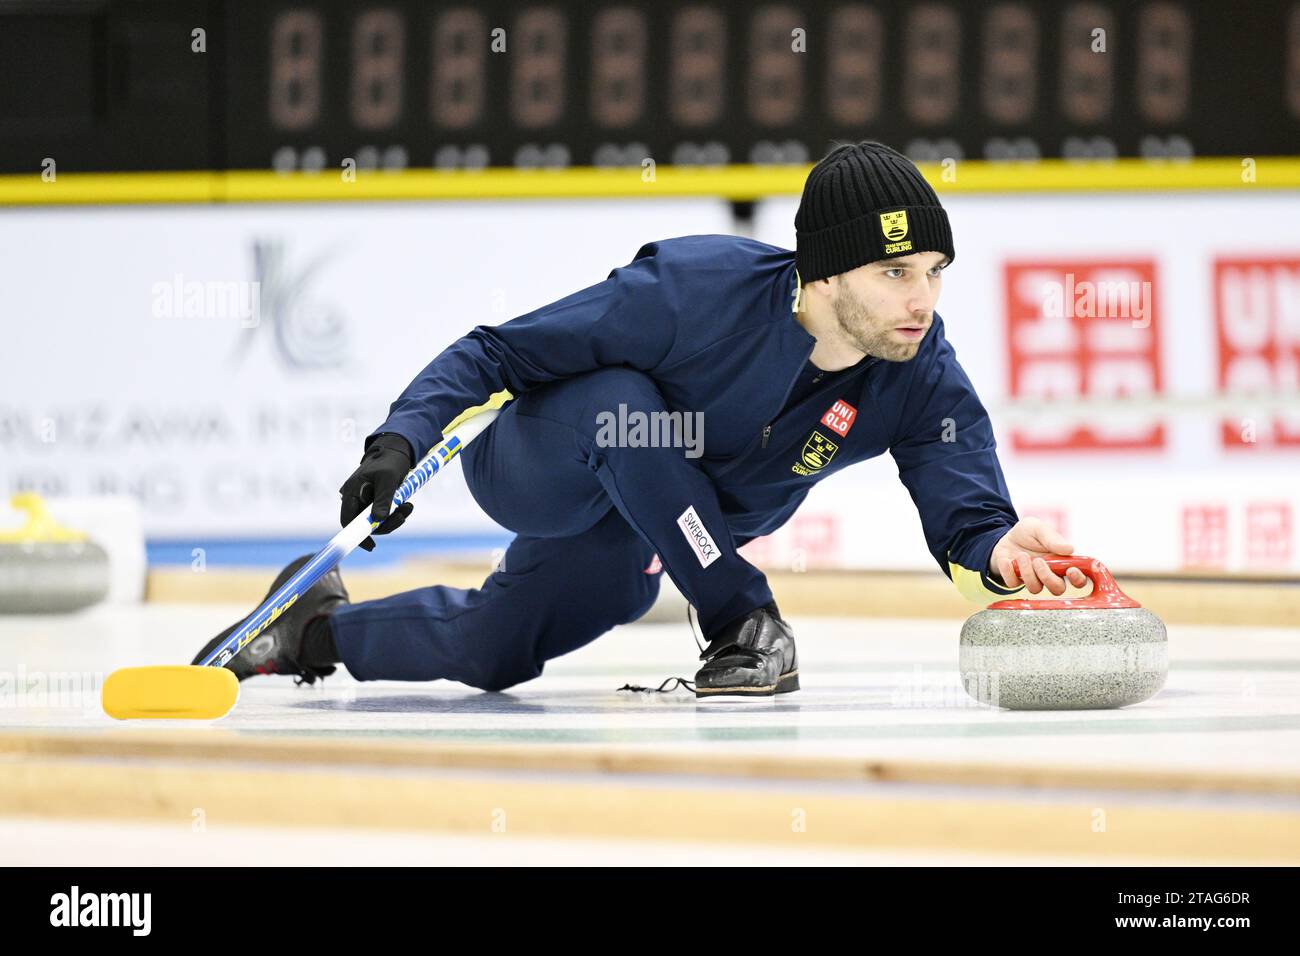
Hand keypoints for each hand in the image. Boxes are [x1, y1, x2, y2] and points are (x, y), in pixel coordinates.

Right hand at [339, 433, 414, 551]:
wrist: (397, 450)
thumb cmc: (390, 461)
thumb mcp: (388, 479)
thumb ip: (383, 499)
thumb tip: (378, 520)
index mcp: (352, 491)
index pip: (347, 520)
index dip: (356, 536)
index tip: (371, 546)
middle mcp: (356, 498)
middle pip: (365, 524)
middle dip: (385, 524)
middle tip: (402, 516)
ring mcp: (367, 500)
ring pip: (377, 521)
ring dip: (394, 518)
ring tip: (409, 506)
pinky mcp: (377, 501)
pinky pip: (385, 514)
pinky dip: (397, 513)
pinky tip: (407, 504)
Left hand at [989, 517, 1088, 595]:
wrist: (1004, 535)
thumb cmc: (1027, 533)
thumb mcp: (1039, 528)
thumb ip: (1053, 539)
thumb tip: (1069, 549)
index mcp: (1062, 562)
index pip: (1078, 579)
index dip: (1078, 579)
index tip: (1071, 570)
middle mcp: (1050, 574)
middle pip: (1058, 590)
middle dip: (1048, 578)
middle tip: (1038, 561)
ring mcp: (1032, 579)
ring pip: (1035, 589)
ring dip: (1028, 573)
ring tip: (1021, 555)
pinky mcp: (1015, 580)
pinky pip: (1013, 584)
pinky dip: (1009, 571)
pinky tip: (1006, 560)